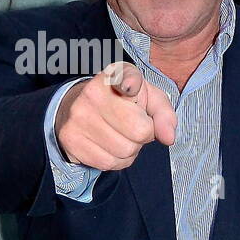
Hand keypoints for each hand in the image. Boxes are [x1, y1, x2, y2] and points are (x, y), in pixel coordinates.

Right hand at [54, 62, 177, 170]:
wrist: (75, 106)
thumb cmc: (118, 102)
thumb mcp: (146, 97)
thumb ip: (163, 113)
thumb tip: (168, 137)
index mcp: (113, 76)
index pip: (131, 84)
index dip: (134, 90)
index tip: (129, 88)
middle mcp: (92, 94)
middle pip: (139, 131)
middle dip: (143, 134)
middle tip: (133, 126)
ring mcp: (78, 118)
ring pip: (125, 151)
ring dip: (130, 150)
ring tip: (121, 135)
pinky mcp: (71, 140)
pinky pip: (108, 163)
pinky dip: (116, 161)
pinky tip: (109, 146)